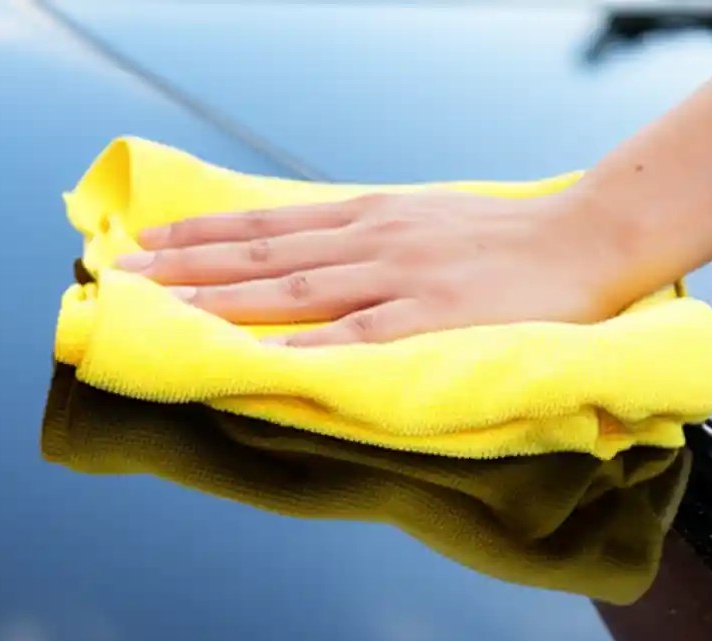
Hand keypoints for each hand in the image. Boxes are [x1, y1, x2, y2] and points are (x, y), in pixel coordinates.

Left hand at [115, 190, 638, 346]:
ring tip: (170, 308)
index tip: (150, 242)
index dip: (204, 234)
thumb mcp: (422, 220)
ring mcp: (403, 277)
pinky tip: (266, 352)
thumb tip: (308, 256)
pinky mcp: (437, 315)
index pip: (269, 225)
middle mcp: (373, 239)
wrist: (585, 238)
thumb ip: (367, 237)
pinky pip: (364, 332)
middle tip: (127, 272)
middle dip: (191, 263)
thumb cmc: (502, 239)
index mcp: (370, 217)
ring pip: (298, 289)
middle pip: (265, 253)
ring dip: (228, 298)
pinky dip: (312, 343)